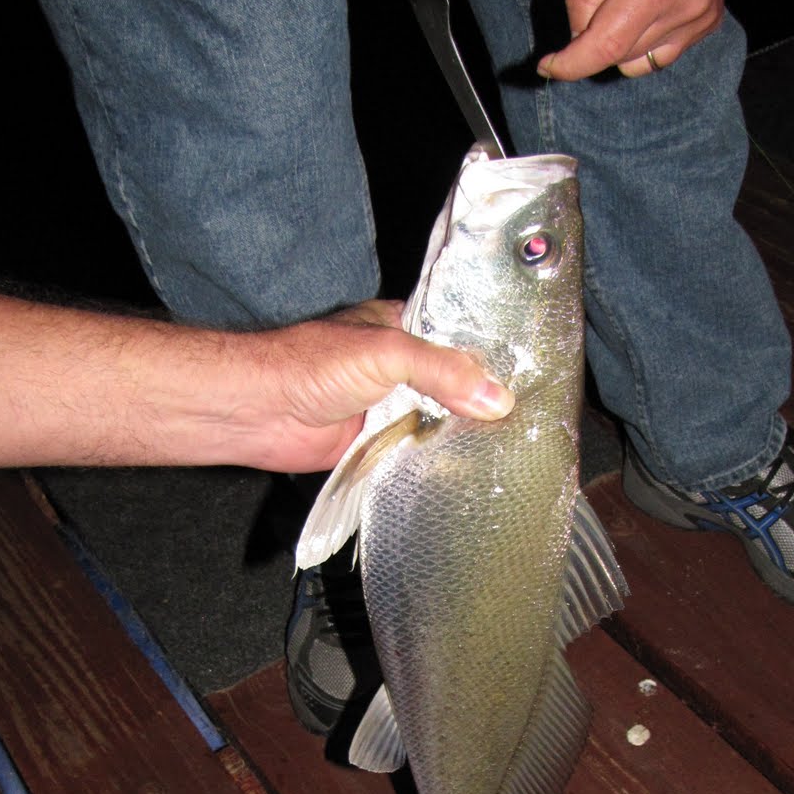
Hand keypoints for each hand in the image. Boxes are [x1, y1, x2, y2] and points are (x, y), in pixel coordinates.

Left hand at [222, 300, 514, 471]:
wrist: (258, 412)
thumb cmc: (312, 366)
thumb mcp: (387, 353)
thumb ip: (443, 373)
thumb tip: (500, 399)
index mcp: (401, 326)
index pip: (458, 337)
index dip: (491, 354)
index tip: (535, 373)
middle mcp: (398, 366)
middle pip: (453, 382)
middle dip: (483, 398)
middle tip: (534, 417)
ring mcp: (388, 405)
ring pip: (438, 419)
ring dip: (463, 432)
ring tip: (517, 443)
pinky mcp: (377, 443)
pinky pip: (417, 451)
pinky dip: (439, 459)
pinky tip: (473, 467)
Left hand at [536, 0, 740, 81]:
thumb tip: (578, 41)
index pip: (607, 49)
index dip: (572, 65)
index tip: (547, 66)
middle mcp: (686, 6)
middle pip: (620, 56)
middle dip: (596, 38)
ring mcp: (702, 15)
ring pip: (641, 61)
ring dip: (621, 40)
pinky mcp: (709, 18)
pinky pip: (663, 51)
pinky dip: (644, 38)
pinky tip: (644, 1)